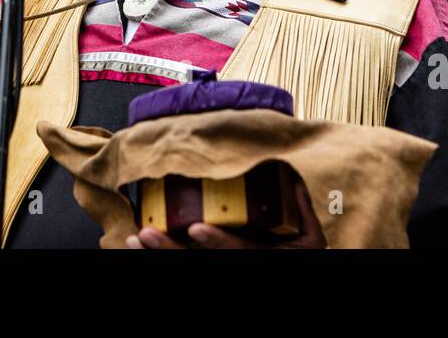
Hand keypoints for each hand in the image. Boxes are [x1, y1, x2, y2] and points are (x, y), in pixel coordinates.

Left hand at [126, 176, 326, 248]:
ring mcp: (221, 268)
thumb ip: (304, 211)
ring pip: (187, 266)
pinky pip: (185, 263)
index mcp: (263, 257)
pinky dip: (160, 256)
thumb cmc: (301, 254)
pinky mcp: (210, 266)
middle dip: (170, 251)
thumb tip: (296, 180)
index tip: (196, 228)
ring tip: (134, 239)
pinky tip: (136, 246)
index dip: (218, 243)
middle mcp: (240, 266)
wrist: (294, 267)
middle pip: (201, 263)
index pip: (239, 253)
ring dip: (158, 255)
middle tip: (146, 234)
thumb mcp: (313, 238)